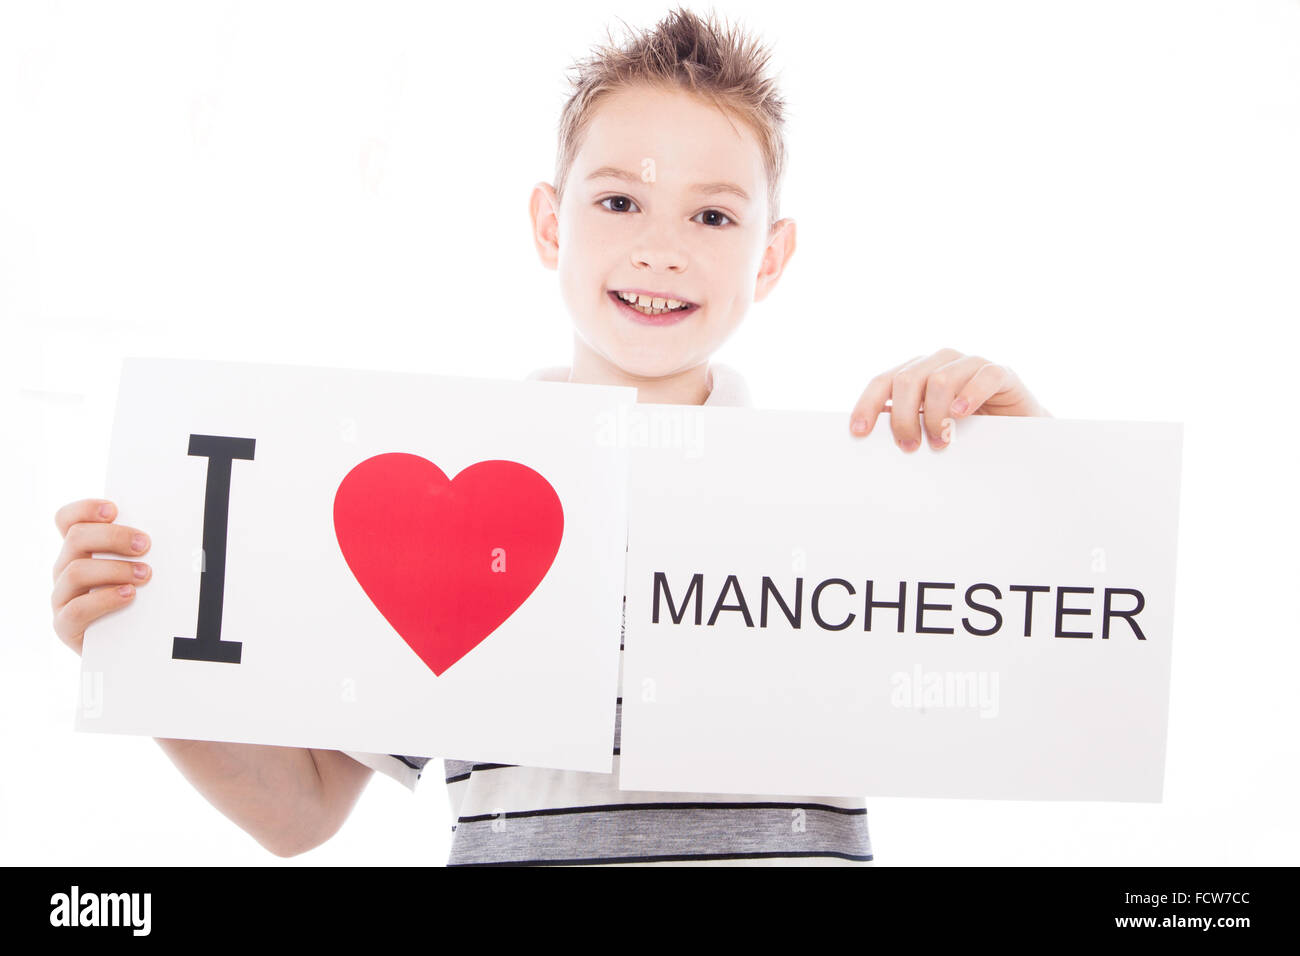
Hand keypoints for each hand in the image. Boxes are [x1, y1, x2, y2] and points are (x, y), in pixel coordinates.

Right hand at [51, 499, 151, 655]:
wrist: (131, 648)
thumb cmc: (139, 601)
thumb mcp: (138, 569)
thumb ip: (140, 549)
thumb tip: (176, 526)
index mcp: (80, 551)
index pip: (67, 520)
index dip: (84, 509)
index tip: (114, 509)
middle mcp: (65, 570)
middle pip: (75, 539)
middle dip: (113, 537)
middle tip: (145, 544)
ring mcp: (62, 597)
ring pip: (75, 571)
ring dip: (114, 569)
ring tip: (145, 574)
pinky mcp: (65, 626)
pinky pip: (76, 609)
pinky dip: (104, 599)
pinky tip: (129, 596)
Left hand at [848, 348, 1050, 451]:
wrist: (1018, 433)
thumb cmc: (968, 433)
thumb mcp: (931, 430)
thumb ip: (907, 426)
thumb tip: (872, 441)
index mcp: (917, 373)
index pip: (883, 381)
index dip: (867, 405)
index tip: (859, 433)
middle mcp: (941, 362)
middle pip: (907, 380)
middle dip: (903, 417)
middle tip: (910, 446)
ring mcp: (972, 364)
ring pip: (940, 379)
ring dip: (934, 415)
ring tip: (940, 442)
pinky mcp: (1002, 373)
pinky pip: (984, 375)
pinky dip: (969, 395)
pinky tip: (960, 415)